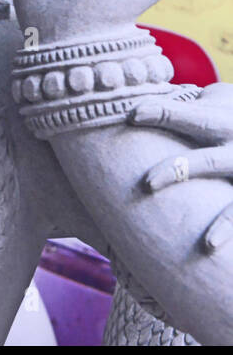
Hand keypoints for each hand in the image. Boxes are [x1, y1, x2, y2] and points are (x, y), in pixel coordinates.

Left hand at [133, 83, 232, 252]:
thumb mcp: (222, 104)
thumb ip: (189, 107)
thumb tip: (137, 106)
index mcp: (227, 124)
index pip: (192, 117)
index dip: (163, 113)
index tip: (131, 115)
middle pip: (210, 162)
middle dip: (180, 171)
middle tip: (147, 184)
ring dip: (225, 225)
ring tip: (207, 244)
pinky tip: (219, 249)